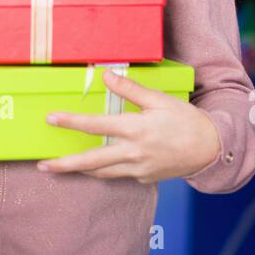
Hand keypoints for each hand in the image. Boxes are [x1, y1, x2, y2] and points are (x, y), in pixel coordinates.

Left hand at [38, 70, 221, 183]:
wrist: (211, 149)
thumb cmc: (186, 121)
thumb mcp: (160, 99)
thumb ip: (130, 89)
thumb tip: (107, 75)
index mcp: (136, 129)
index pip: (96, 126)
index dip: (71, 121)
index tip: (51, 119)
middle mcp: (133, 153)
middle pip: (91, 162)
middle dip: (65, 165)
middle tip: (42, 166)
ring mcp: (138, 169)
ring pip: (102, 173)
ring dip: (80, 171)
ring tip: (61, 168)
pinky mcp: (144, 178)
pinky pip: (120, 174)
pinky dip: (107, 170)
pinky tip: (100, 165)